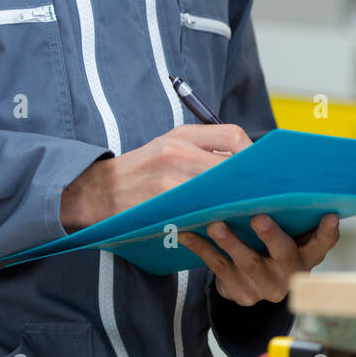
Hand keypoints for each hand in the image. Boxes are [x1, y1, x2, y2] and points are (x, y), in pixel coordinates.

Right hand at [60, 123, 251, 230]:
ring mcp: (169, 180)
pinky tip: (216, 222)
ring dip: (232, 203)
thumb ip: (204, 148)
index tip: (255, 169)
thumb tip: (245, 163)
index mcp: (182, 134)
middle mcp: (177, 152)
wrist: (97, 191)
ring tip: (241, 210)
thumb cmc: (141, 169)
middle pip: (230, 166)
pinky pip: (199, 212)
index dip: (250, 153)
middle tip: (257, 195)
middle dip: (246, 183)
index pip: (233, 136)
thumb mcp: (170, 145)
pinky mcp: (162, 206)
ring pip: (218, 192)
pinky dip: (211, 217)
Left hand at [178, 213, 339, 304]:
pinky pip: (219, 268)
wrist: (254, 284)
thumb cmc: (273, 247)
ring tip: (216, 224)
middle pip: (284, 255)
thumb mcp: (290, 235)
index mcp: (307, 256)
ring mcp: (264, 287)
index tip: (330, 215)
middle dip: (271, 236)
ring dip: (231, 242)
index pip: (322, 245)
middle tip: (259, 217)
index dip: (327, 232)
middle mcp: (289, 274)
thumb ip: (291, 216)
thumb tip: (278, 176)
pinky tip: (189, 234)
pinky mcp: (240, 293)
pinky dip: (202, 249)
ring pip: (247, 262)